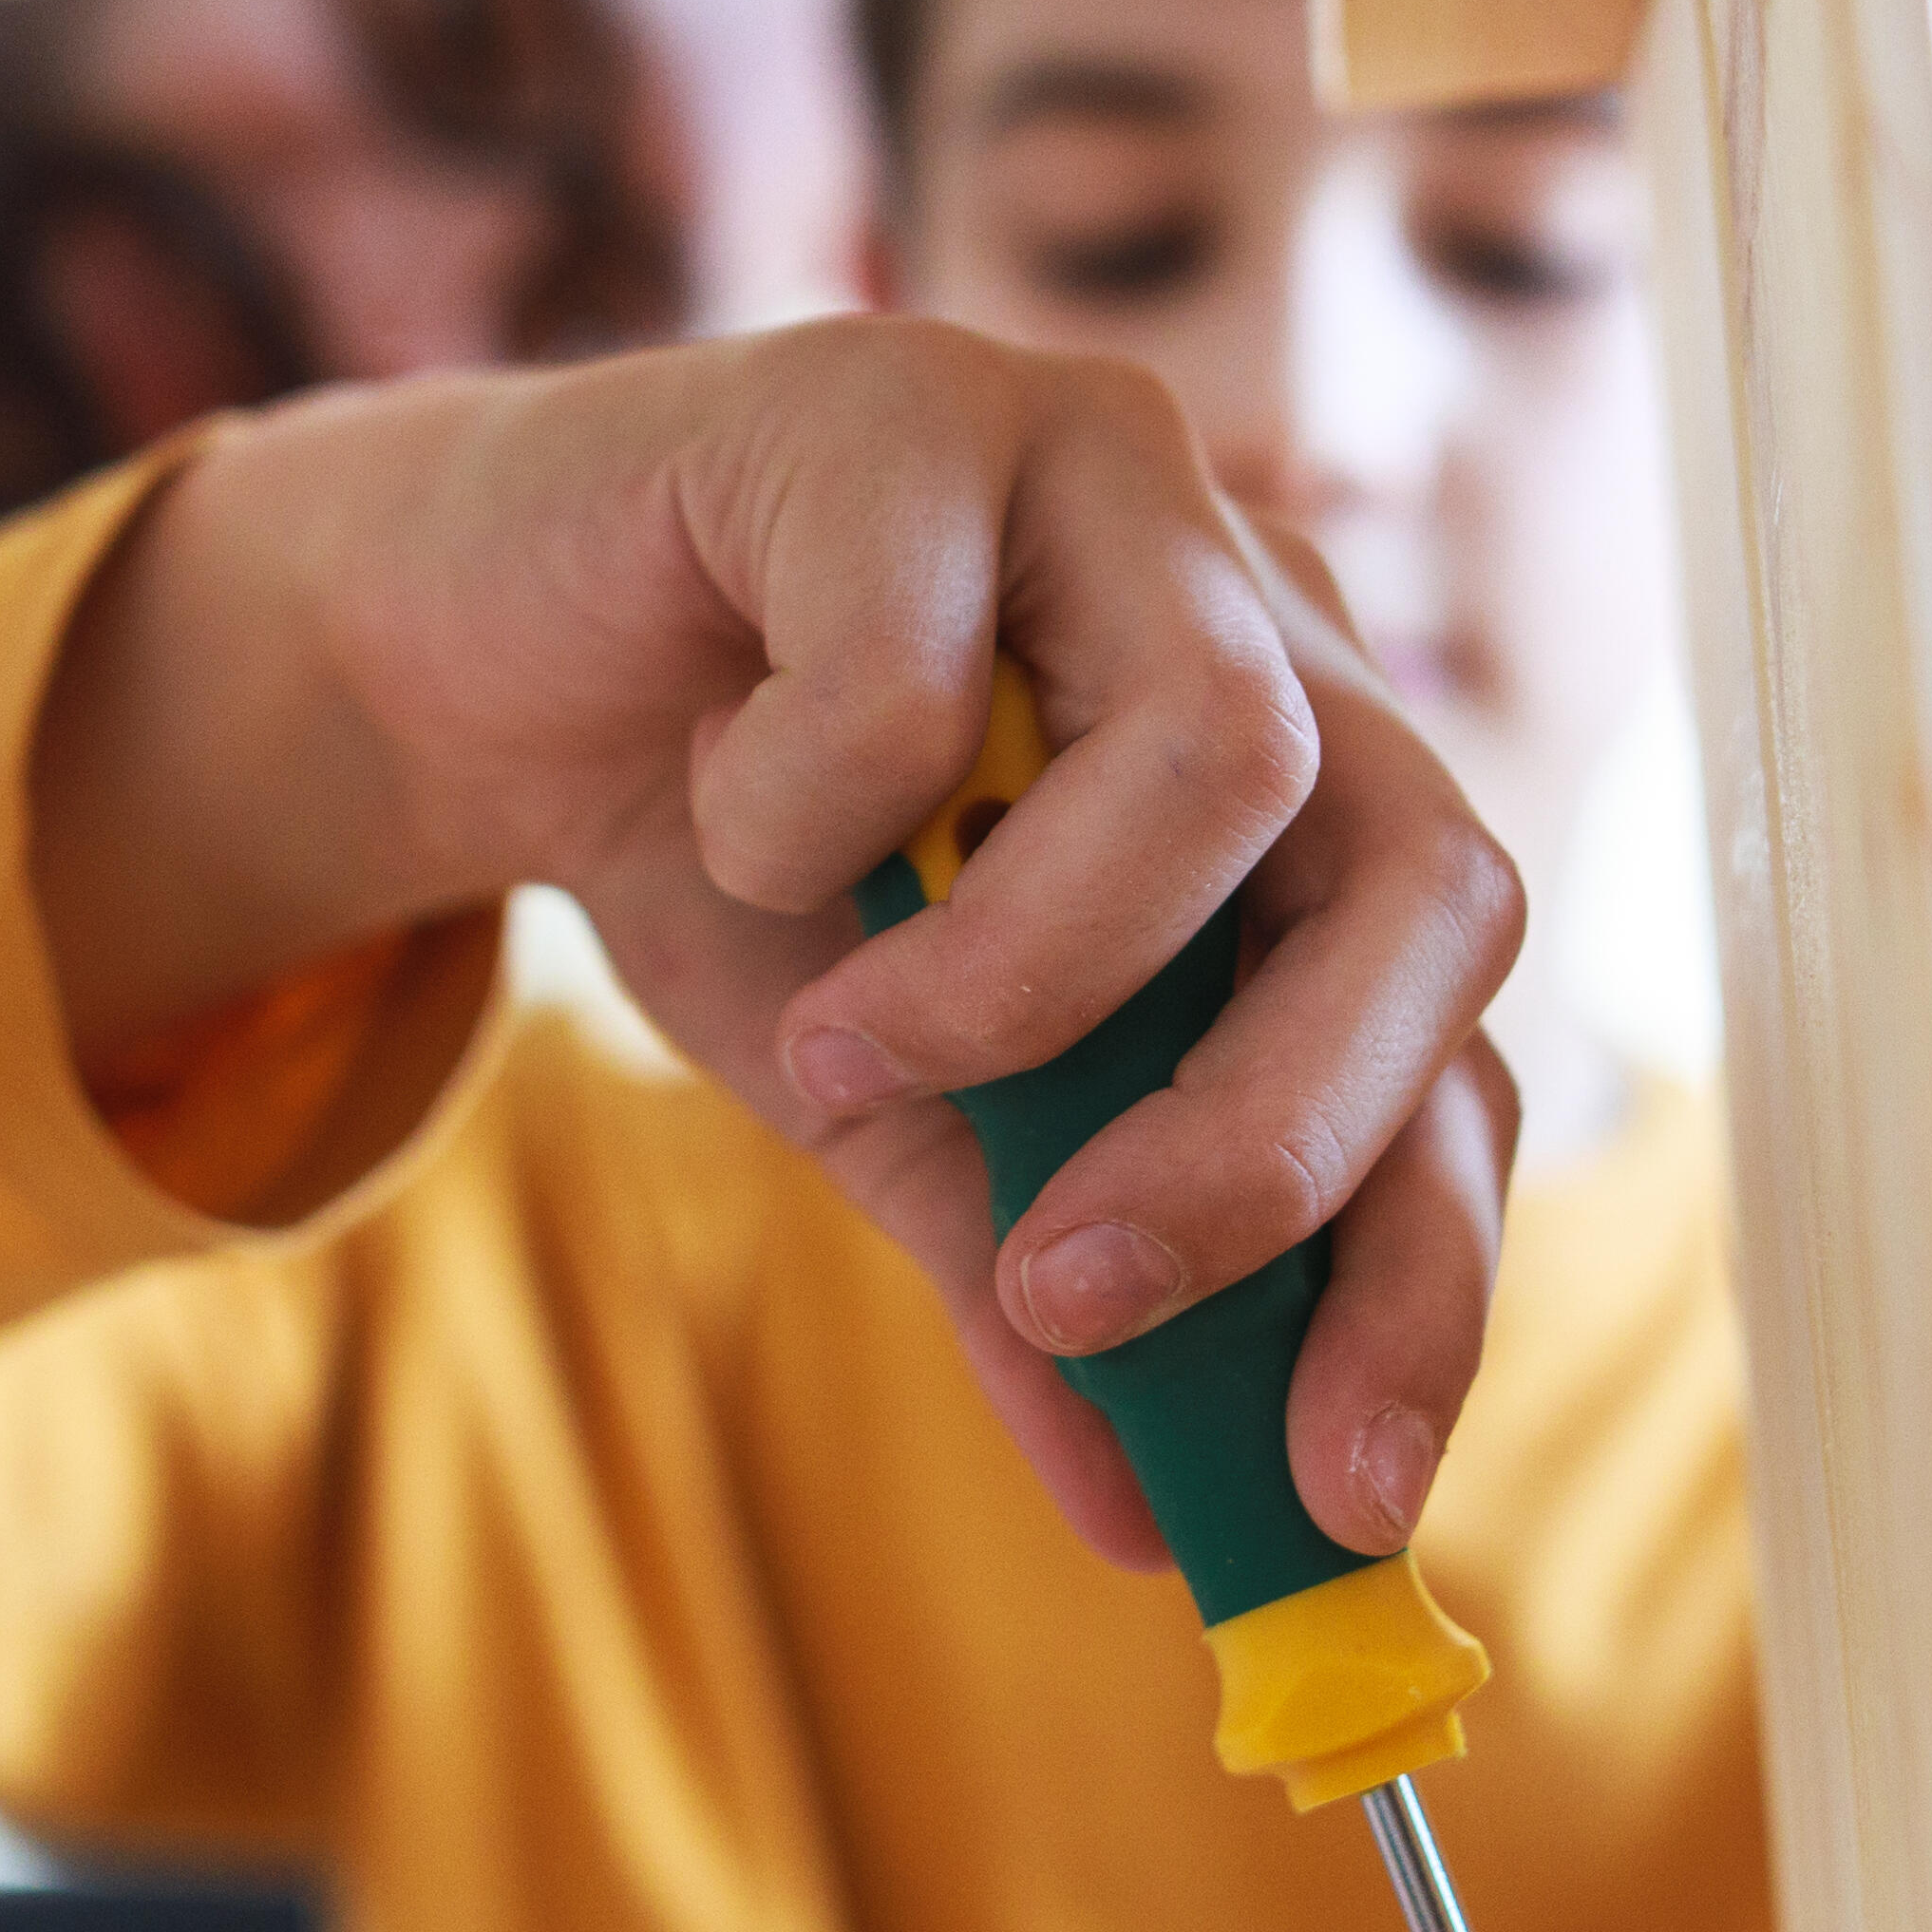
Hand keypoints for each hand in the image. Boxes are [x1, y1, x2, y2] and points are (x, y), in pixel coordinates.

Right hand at [31, 320, 1525, 1569]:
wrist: (473, 666)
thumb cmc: (733, 863)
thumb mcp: (901, 1112)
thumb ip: (1038, 1284)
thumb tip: (1163, 1531)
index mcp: (1304, 794)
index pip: (1458, 1043)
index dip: (1425, 1273)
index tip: (1339, 1497)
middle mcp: (1260, 615)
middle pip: (1429, 885)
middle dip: (1273, 1145)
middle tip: (1076, 1297)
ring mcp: (1109, 476)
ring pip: (1231, 752)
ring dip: (1034, 976)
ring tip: (857, 1048)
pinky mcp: (910, 400)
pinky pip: (921, 658)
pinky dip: (809, 803)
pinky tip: (722, 806)